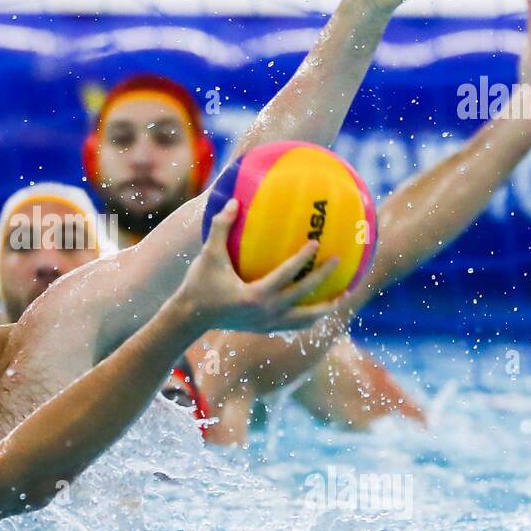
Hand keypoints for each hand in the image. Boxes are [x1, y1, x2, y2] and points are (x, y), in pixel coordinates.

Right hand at [175, 200, 342, 333]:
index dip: (303, 259)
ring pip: (305, 319)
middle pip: (303, 295)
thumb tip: (233, 201)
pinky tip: (316, 309)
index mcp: (256, 295)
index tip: (317, 243)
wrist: (189, 319)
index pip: (286, 275)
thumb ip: (221, 227)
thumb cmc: (199, 285)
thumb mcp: (209, 255)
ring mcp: (267, 323)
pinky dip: (308, 318)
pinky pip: (294, 325)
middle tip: (338, 261)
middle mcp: (266, 312)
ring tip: (341, 296)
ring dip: (324, 307)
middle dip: (323, 278)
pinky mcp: (265, 329)